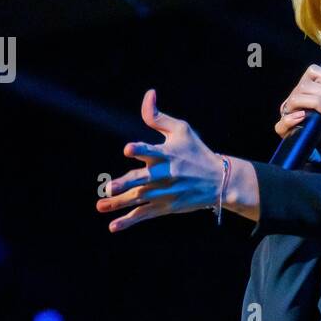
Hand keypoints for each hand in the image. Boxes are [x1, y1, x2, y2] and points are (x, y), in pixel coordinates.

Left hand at [97, 89, 223, 232]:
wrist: (220, 181)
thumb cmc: (196, 152)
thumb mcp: (181, 130)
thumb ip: (158, 117)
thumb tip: (149, 94)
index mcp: (166, 154)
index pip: (150, 150)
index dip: (139, 149)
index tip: (127, 149)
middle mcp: (164, 174)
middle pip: (142, 179)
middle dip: (125, 183)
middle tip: (109, 187)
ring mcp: (164, 193)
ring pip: (138, 199)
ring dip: (119, 204)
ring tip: (100, 205)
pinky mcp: (165, 207)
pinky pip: (144, 215)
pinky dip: (129, 221)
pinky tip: (113, 226)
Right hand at [274, 65, 320, 137]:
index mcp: (308, 87)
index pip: (313, 71)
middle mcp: (297, 95)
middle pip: (306, 85)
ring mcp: (289, 112)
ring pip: (296, 98)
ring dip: (316, 102)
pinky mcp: (284, 129)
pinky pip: (281, 123)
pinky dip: (292, 119)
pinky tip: (303, 117)